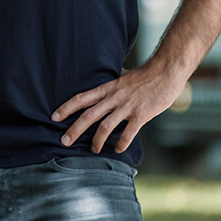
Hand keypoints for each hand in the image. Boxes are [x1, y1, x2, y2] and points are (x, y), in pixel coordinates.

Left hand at [51, 62, 186, 153]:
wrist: (166, 71)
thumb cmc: (147, 73)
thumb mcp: (124, 75)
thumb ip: (114, 81)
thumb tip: (110, 77)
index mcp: (108, 87)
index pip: (82, 98)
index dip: (66, 107)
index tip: (54, 116)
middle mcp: (114, 97)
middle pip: (89, 115)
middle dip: (74, 129)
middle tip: (64, 141)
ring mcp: (127, 106)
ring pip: (105, 126)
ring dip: (96, 140)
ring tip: (93, 150)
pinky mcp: (141, 115)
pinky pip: (128, 133)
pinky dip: (121, 143)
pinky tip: (117, 149)